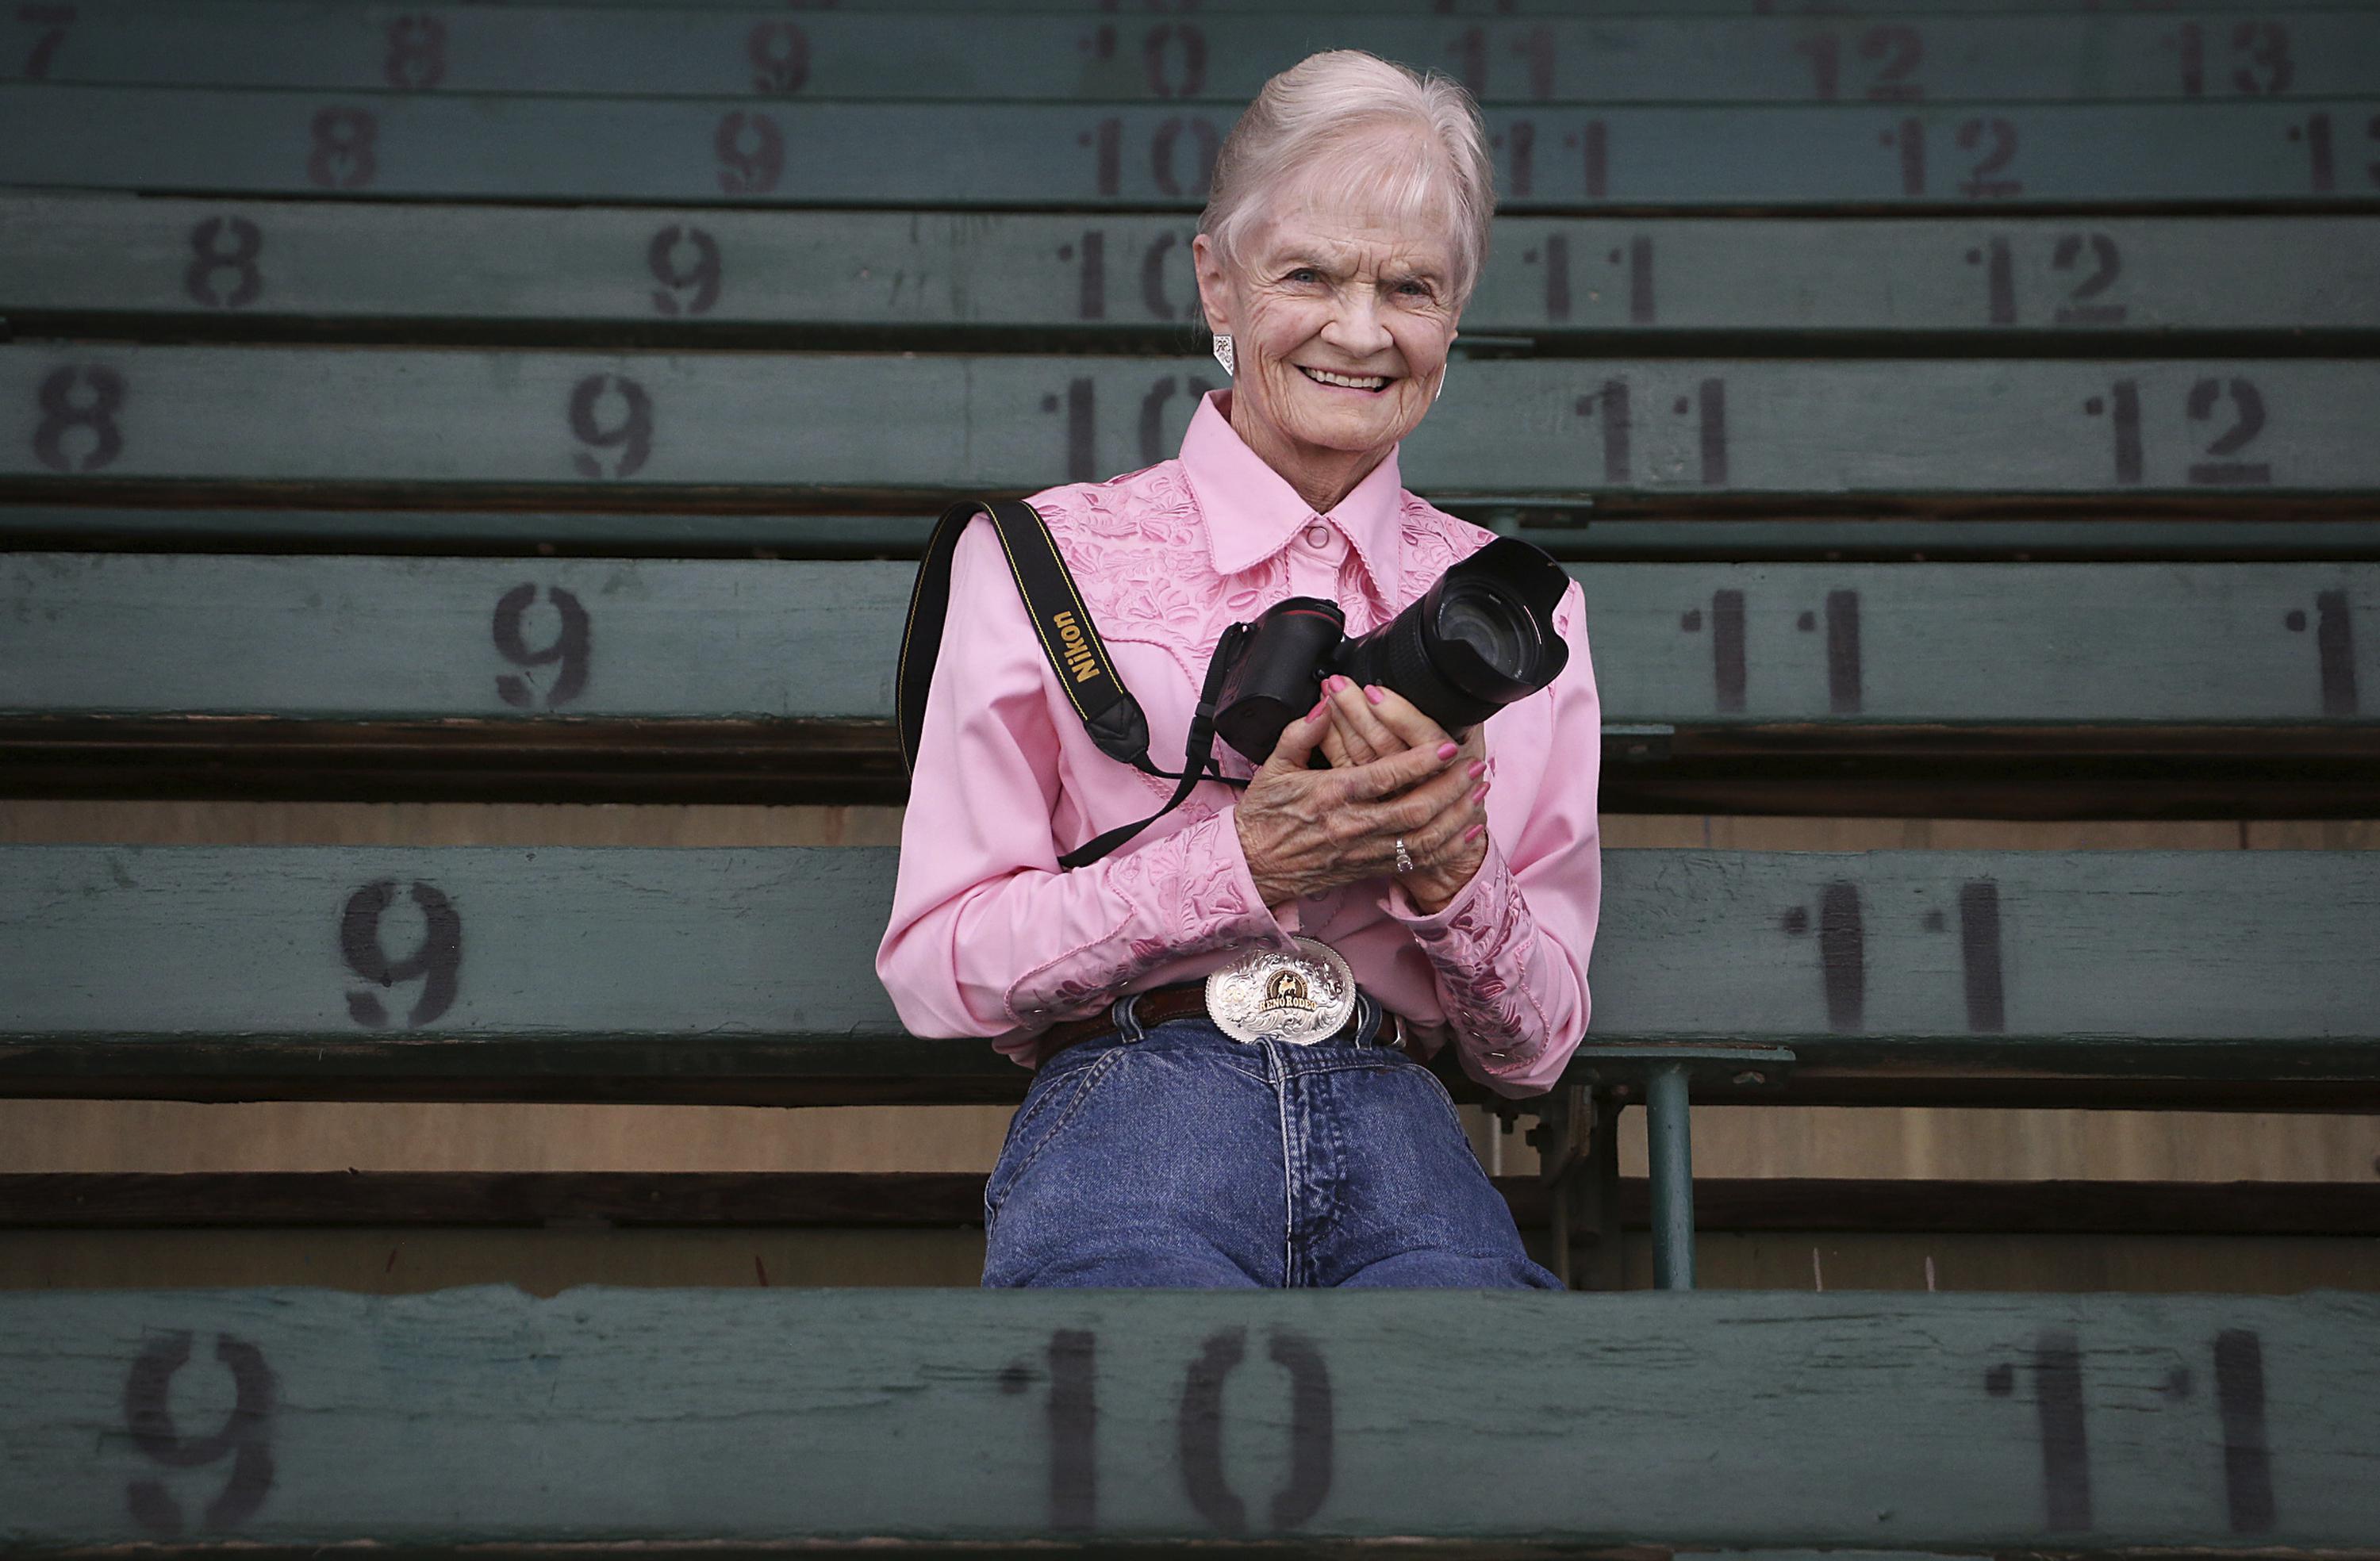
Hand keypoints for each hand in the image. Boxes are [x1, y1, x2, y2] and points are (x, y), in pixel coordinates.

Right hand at [1233, 689, 1487, 911]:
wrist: (1252, 867)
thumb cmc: (1263, 816)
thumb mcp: (1274, 766)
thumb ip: (1301, 732)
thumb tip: (1324, 704)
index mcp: (1330, 795)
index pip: (1383, 777)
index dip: (1420, 762)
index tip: (1446, 746)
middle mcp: (1352, 826)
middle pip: (1414, 811)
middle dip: (1451, 789)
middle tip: (1475, 766)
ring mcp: (1363, 852)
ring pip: (1422, 839)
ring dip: (1456, 817)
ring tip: (1479, 793)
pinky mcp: (1369, 869)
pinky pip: (1416, 861)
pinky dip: (1447, 847)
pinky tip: (1467, 830)